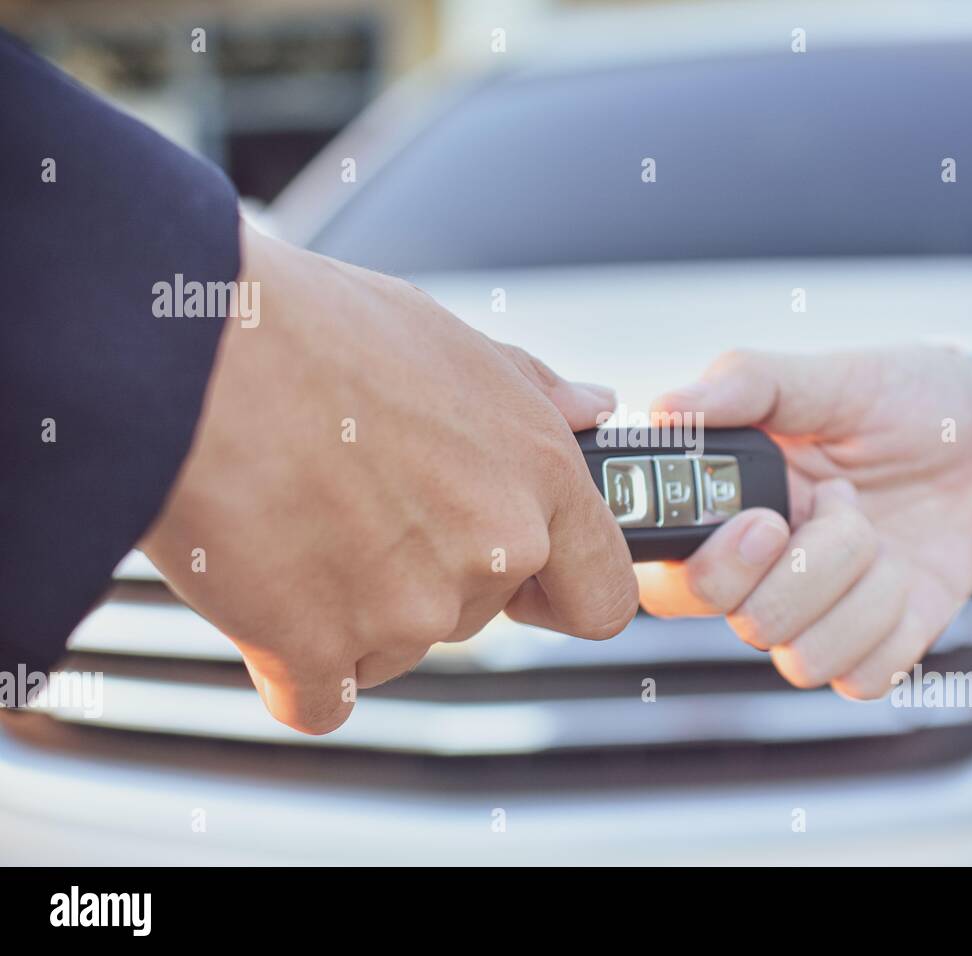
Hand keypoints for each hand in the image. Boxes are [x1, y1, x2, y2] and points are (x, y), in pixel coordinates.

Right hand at [141, 224, 637, 732]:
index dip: (567, 591)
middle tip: (363, 502)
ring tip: (303, 516)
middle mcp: (490, 550)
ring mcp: (409, 611)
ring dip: (358, 609)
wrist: (192, 352)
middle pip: (480, 615)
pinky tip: (268, 588)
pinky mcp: (319, 654)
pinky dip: (296, 663)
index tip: (536, 585)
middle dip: (431, 575)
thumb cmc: (315, 331)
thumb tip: (592, 409)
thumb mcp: (450, 340)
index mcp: (537, 476)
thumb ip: (535, 393)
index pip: (603, 594)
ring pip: (399, 648)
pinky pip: (325, 696)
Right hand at [635, 347, 971, 698]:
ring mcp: (819, 617)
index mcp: (727, 515)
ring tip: (873, 528)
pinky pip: (863, 678)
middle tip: (839, 499)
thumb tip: (665, 411)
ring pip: (805, 660)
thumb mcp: (824, 376)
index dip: (713, 568)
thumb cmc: (898, 398)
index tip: (767, 518)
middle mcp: (762, 577)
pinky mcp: (875, 646)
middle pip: (747, 624)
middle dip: (811, 563)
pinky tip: (901, 572)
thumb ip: (743, 385)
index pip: (671, 583)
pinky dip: (892, 624)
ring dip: (859, 586)